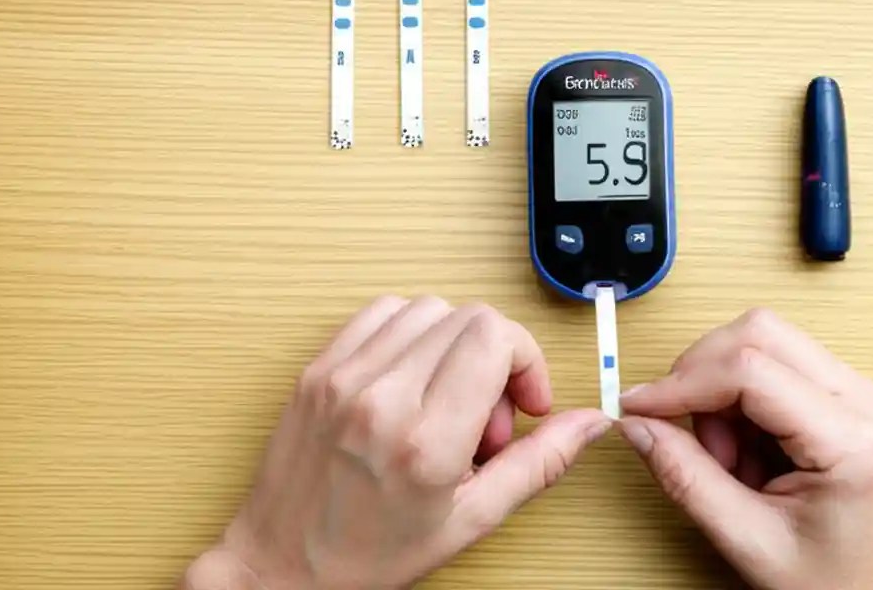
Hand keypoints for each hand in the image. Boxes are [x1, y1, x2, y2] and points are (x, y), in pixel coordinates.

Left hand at [181, 296, 610, 589]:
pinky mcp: (317, 368)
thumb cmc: (368, 556)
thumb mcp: (471, 520)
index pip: (495, 337)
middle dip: (497, 357)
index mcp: (424, 439)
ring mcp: (342, 376)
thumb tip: (592, 422)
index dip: (527, 360)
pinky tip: (412, 381)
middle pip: (469, 317)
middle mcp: (380, 396)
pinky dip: (410, 335)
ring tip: (446, 400)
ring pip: (428, 308)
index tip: (527, 401)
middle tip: (487, 415)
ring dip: (453, 344)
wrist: (280, 567)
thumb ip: (539, 463)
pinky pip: (380, 313)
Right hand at [619, 309, 872, 589]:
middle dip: (703, 377)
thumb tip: (639, 427)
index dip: (681, 381)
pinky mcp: (855, 401)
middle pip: (759, 333)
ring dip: (727, 395)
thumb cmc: (848, 586)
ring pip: (768, 345)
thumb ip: (687, 479)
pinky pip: (784, 369)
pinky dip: (748, 404)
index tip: (640, 406)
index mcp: (851, 438)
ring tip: (733, 465)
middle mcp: (868, 401)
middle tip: (691, 439)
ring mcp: (866, 395)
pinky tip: (755, 457)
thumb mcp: (752, 543)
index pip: (749, 368)